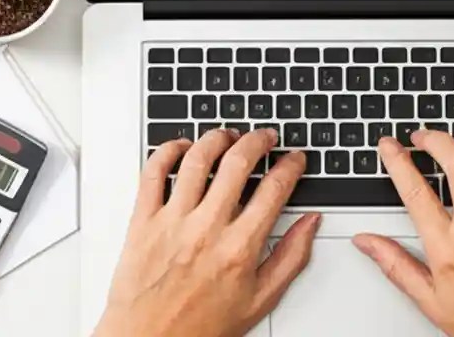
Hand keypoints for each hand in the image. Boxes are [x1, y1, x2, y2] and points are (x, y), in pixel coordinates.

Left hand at [93, 128, 319, 336]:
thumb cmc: (200, 328)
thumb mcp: (260, 300)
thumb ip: (291, 258)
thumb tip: (310, 224)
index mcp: (240, 248)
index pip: (274, 189)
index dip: (290, 165)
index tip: (294, 159)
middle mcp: (207, 228)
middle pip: (238, 162)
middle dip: (259, 141)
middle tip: (265, 138)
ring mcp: (172, 221)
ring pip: (198, 159)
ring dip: (217, 138)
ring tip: (228, 136)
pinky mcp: (142, 221)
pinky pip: (153, 173)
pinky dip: (167, 151)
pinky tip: (181, 147)